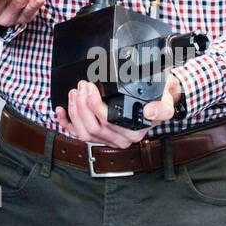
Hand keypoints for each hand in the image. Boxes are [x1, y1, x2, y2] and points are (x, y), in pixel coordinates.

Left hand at [53, 74, 181, 148]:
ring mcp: (108, 139)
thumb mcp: (165, 100)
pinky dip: (66, 122)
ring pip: (84, 133)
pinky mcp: (98, 136)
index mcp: (134, 131)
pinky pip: (78, 134)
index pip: (109, 123)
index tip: (90, 87)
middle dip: (82, 105)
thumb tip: (150, 112)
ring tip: (74, 92)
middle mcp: (121, 139)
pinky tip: (61, 110)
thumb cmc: (157, 98)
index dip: (94, 106)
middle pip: (93, 128)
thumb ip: (162, 108)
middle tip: (81, 86)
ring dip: (74, 112)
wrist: (158, 100)